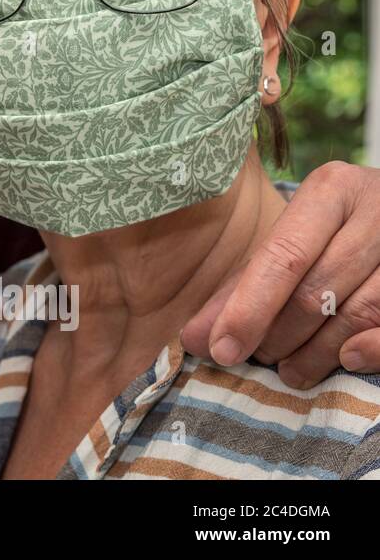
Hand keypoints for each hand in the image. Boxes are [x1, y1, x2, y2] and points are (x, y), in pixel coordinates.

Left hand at [181, 161, 379, 387]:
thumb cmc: (337, 229)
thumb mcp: (292, 239)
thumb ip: (244, 286)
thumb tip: (197, 338)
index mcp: (333, 190)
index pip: (282, 256)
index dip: (248, 308)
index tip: (221, 348)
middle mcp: (378, 209)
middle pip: (317, 290)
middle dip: (278, 334)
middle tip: (257, 356)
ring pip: (357, 313)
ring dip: (316, 352)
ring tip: (288, 370)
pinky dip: (368, 351)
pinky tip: (342, 361)